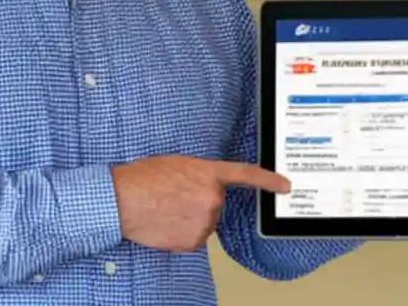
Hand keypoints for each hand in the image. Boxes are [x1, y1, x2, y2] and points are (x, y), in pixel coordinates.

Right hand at [111, 155, 290, 251]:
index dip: (269, 181)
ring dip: (188, 218)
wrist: (122, 200)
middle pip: (214, 204)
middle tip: (172, 196)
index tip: (285, 186)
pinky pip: (193, 238)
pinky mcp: (194, 241)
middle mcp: (212, 198)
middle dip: (197, 202)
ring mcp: (205, 222)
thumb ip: (198, 175)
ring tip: (164, 208)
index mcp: (208, 173)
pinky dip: (180, 233)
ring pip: (203, 223)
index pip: (246, 175)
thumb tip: (202, 188)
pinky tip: (164, 223)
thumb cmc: (142, 178)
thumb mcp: (176, 165)